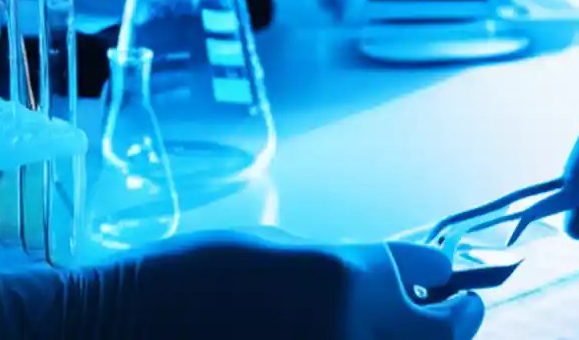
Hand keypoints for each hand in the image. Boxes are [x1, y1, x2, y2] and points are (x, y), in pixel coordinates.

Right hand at [0, 228, 484, 339]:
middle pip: (444, 334)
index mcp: (343, 278)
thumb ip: (341, 264)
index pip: (431, 273)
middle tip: (459, 309)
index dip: (445, 271)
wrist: (119, 331)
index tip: (454, 275)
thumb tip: (390, 278)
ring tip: (412, 331)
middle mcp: (352, 332)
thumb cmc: (187, 279)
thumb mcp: (271, 248)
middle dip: (453, 318)